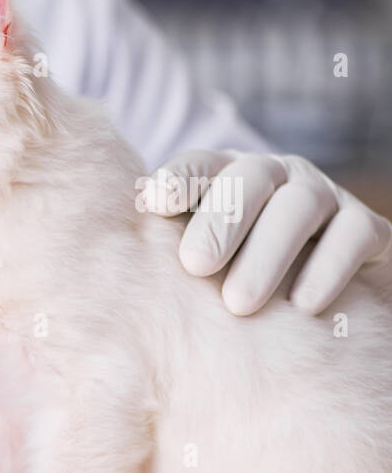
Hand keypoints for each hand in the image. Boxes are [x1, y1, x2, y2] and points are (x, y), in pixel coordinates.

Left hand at [142, 150, 391, 315]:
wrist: (312, 293)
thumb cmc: (226, 278)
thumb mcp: (192, 259)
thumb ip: (158, 252)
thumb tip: (108, 277)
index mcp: (223, 177)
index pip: (198, 166)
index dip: (178, 179)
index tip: (153, 204)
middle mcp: (274, 176)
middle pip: (249, 180)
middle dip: (221, 221)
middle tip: (194, 266)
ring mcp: (322, 196)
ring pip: (300, 205)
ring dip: (267, 253)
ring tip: (238, 304)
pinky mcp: (366, 226)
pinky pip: (353, 236)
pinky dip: (329, 268)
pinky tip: (303, 306)